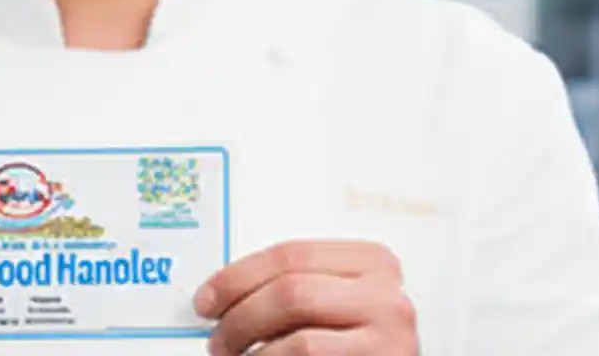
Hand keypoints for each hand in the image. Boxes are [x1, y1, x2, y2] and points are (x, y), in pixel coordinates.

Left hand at [194, 241, 417, 355]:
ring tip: (236, 355)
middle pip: (290, 288)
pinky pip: (307, 354)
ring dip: (251, 345)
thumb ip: (294, 289)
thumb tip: (225, 293)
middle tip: (217, 336)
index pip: (291, 254)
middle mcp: (385, 292)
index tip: (208, 296)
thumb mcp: (333, 306)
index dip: (238, 275)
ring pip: (297, 329)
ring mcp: (390, 331)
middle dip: (239, 314)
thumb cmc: (354, 347)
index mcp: (371, 262)